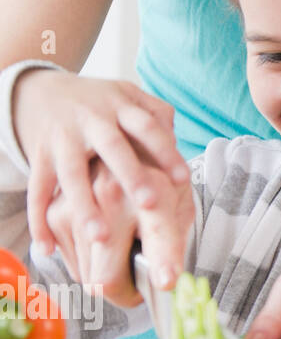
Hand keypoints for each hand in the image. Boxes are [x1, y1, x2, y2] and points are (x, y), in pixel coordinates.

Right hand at [14, 68, 193, 289]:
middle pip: (113, 146)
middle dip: (131, 174)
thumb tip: (176, 141)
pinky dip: (38, 219)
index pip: (148, 127)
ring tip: (100, 236)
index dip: (166, 151)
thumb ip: (157, 115)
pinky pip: (38, 190)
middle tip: (150, 203)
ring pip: (72, 173)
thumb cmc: (100, 102)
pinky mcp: (39, 157)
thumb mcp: (129, 97)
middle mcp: (92, 120)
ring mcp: (63, 138)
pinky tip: (47, 248)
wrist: (41, 91)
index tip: (184, 179)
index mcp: (121, 106)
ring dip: (85, 205)